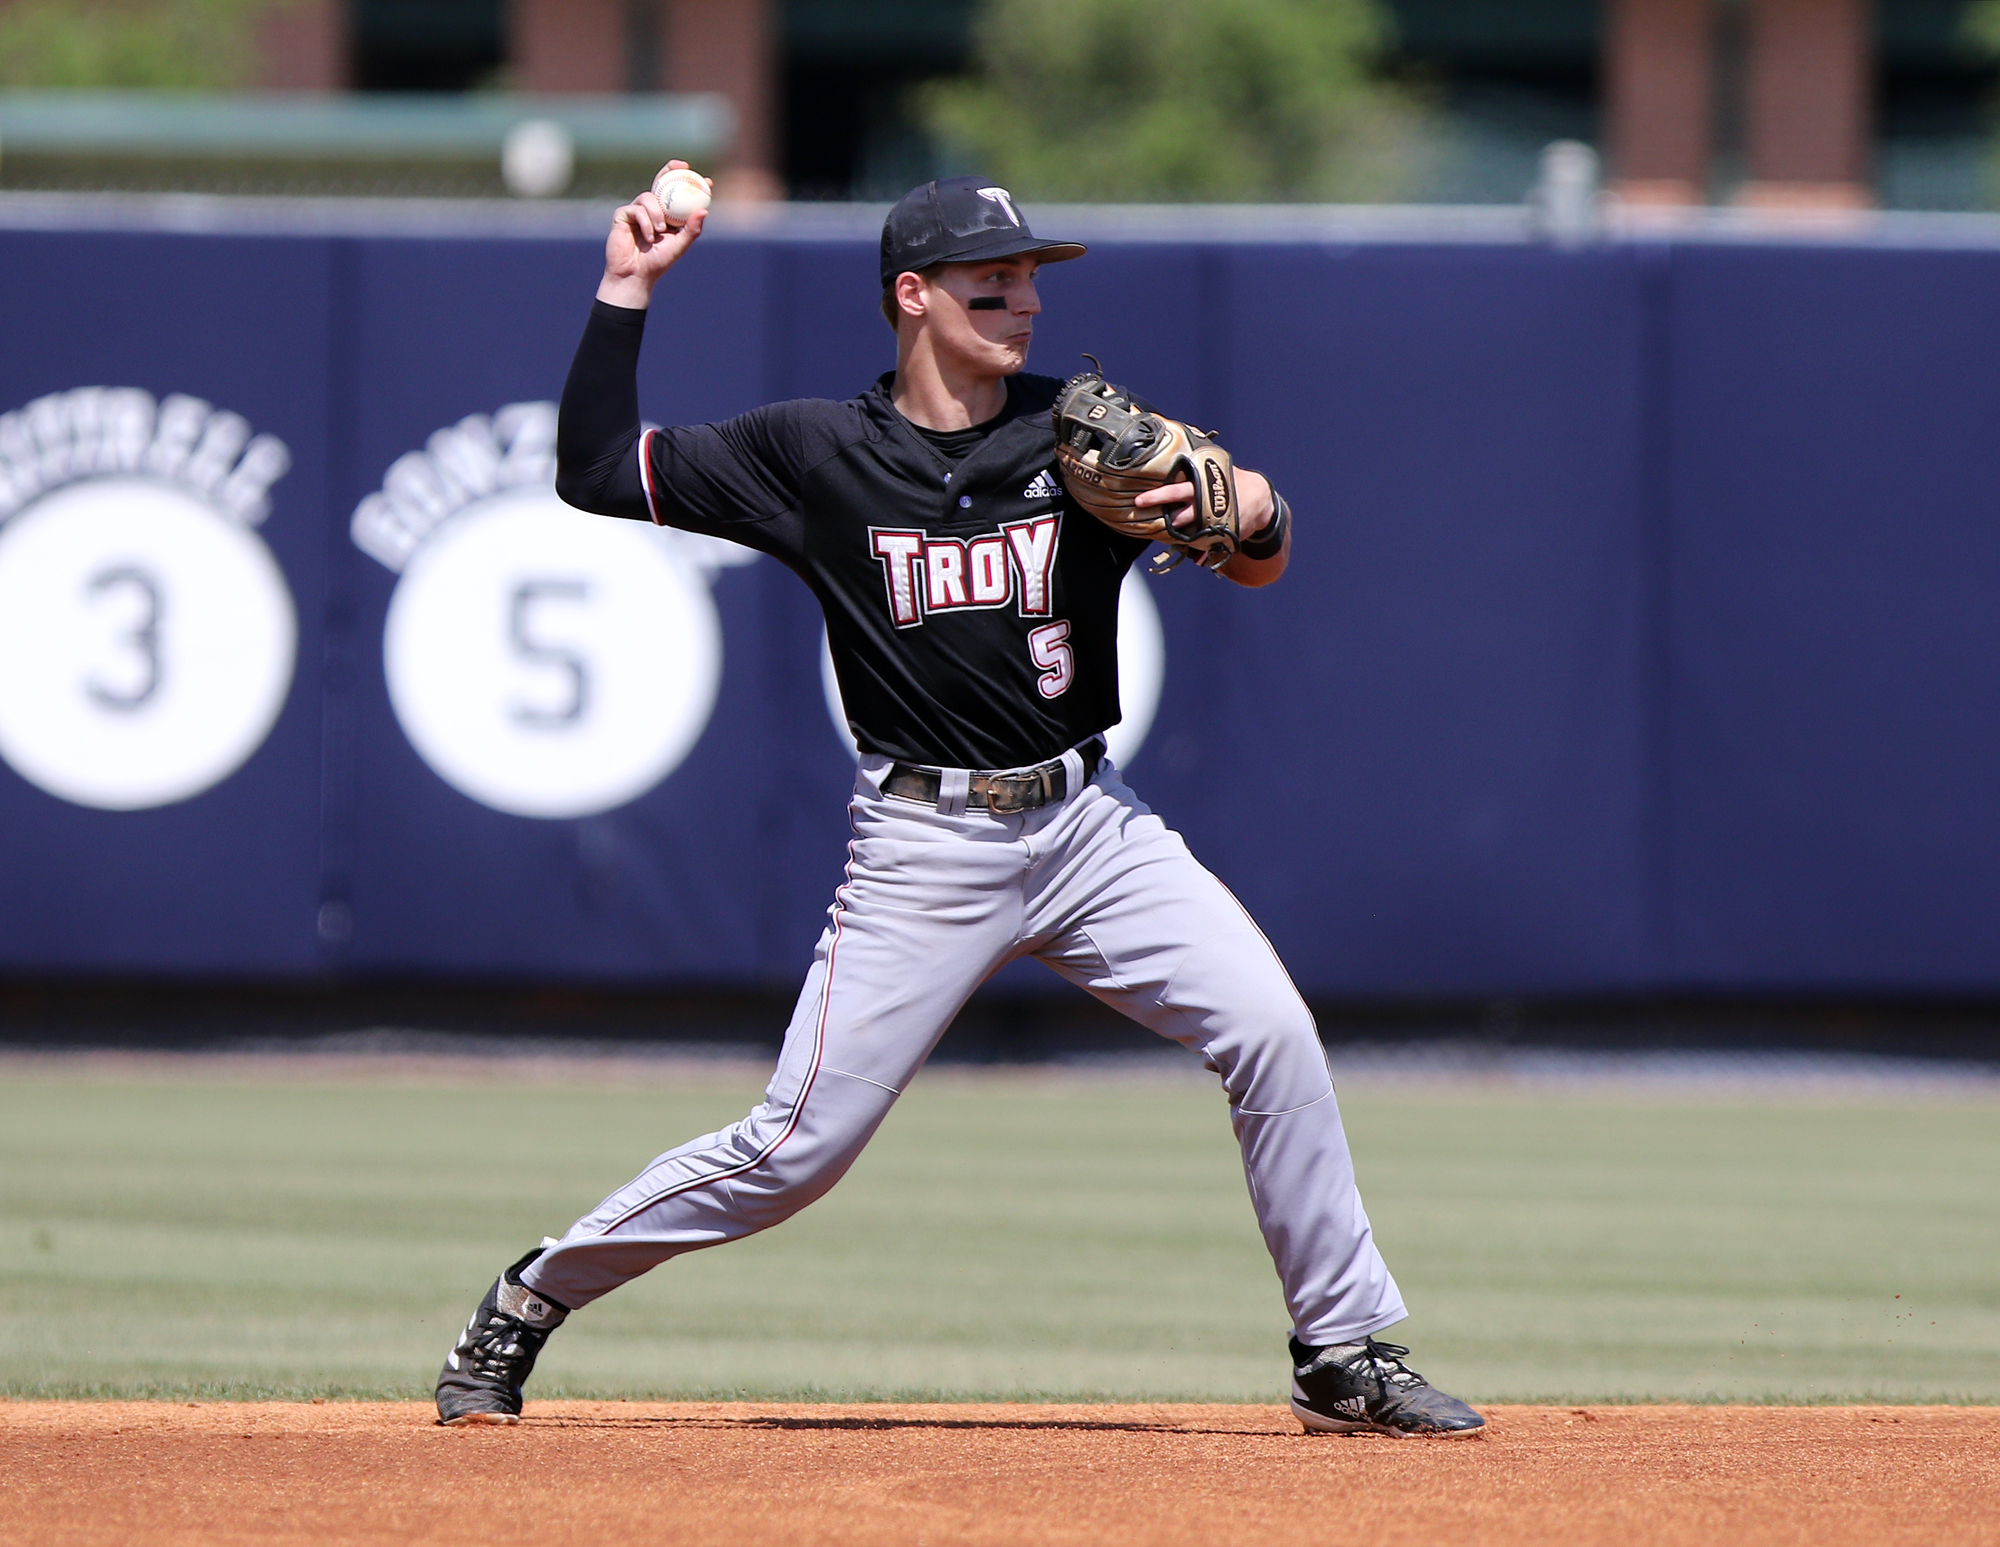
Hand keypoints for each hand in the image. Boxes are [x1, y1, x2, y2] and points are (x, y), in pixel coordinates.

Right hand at [597, 161, 706, 308]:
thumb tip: (704, 210)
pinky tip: (649, 237)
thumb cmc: (657, 263)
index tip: (707, 181)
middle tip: (683, 167)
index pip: (679, 194)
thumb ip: (691, 229)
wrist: (634, 275)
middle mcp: (652, 209)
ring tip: (660, 231)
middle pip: (660, 182)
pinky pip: (636, 209)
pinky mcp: (623, 215)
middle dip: (670, 170)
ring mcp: (636, 210)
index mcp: (667, 215)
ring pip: (649, 197)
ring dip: (657, 213)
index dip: (691, 184)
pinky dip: (645, 222)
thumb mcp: (679, 245)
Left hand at [1131, 469, 1272, 536]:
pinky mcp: (1219, 535)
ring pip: (1187, 533)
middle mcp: (1204, 505)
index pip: (1174, 491)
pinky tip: (1185, 540)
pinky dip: (1191, 544)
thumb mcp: (1213, 468)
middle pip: (1178, 516)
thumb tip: (1172, 442)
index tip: (1139, 500)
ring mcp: (1212, 523)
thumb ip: (1194, 467)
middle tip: (1147, 523)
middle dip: (1162, 521)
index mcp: (1201, 486)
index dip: (1156, 496)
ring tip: (1167, 531)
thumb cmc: (1230, 480)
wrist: (1260, 498)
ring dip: (1175, 534)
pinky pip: (1200, 544)